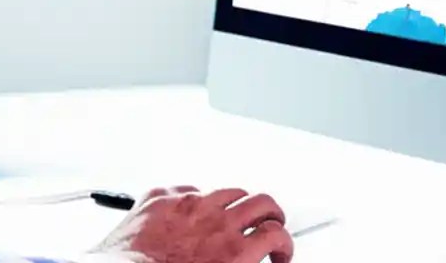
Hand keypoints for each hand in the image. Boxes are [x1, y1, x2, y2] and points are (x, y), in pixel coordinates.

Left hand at [86, 186, 293, 262]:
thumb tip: (251, 259)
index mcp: (234, 250)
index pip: (278, 233)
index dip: (285, 243)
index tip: (278, 252)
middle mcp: (215, 221)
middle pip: (262, 202)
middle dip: (271, 214)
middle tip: (268, 225)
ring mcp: (187, 204)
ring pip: (227, 191)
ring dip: (235, 205)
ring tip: (229, 218)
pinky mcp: (160, 197)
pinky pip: (186, 189)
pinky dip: (193, 202)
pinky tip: (188, 216)